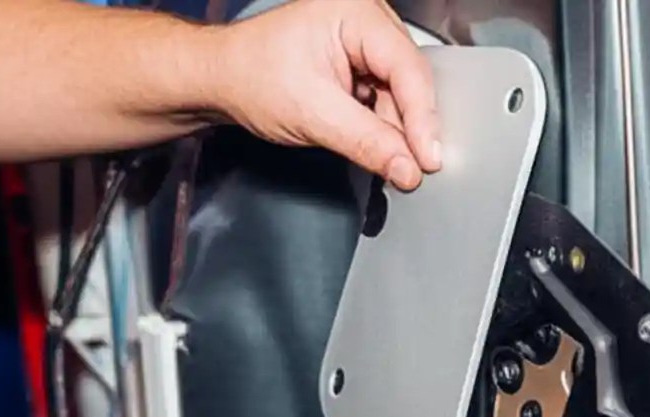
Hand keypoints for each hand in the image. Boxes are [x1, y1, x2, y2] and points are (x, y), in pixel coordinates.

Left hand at [209, 0, 440, 189]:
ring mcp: (366, 39)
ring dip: (398, 131)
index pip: (407, 68)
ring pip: (402, 93)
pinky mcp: (362, 62)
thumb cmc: (249, 76)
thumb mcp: (312, 114)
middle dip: (411, 127)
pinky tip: (381, 147)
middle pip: (410, 80)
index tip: (428, 159)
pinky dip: (385, 126)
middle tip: (415, 169)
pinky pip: (388, 97)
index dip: (422, 117)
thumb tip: (408, 169)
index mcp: (355, 12)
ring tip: (393, 163)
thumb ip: (367, 142)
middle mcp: (367, 18)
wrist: (220, 79)